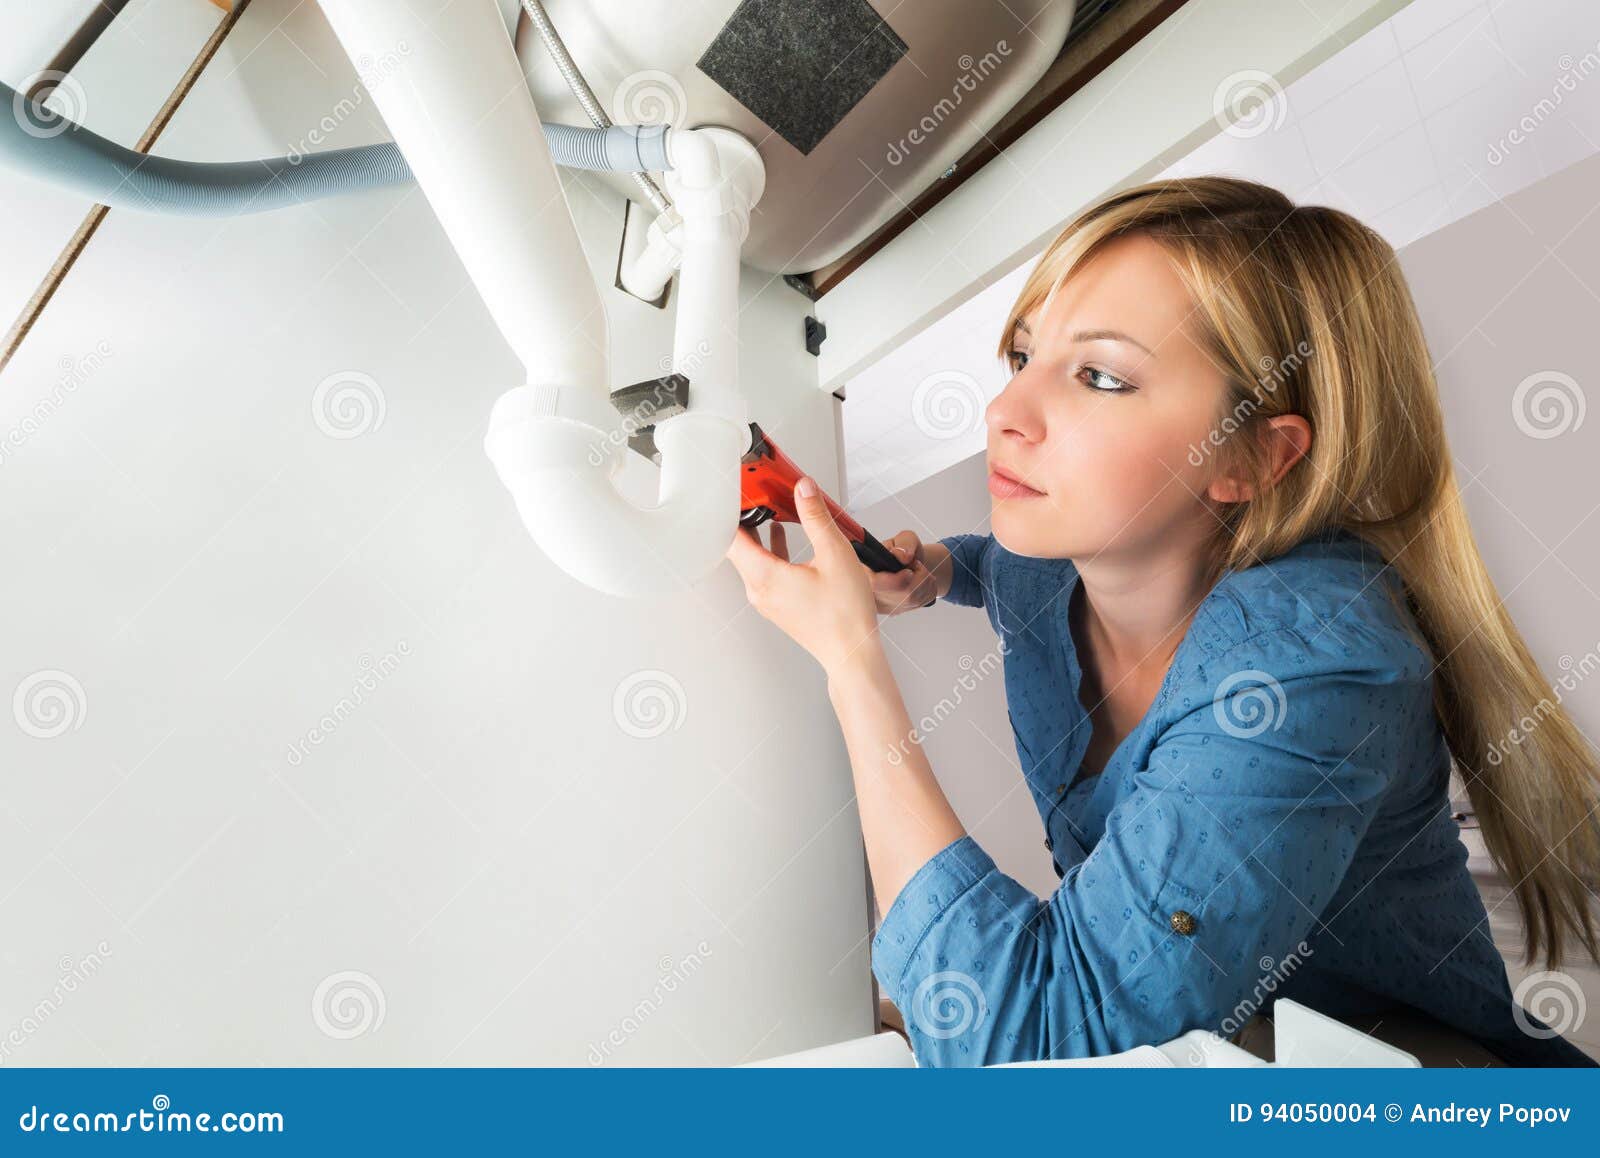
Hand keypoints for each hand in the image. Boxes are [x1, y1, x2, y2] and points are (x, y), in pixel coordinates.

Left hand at [725, 476, 882, 675]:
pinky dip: (768, 550)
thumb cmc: (845, 615)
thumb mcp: (835, 554)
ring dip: (757, 533)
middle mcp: (758, 589)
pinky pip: (762, 570)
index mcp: (764, 576)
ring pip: (750, 558)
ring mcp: (766, 599)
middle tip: (755, 494)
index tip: (740, 492)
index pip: (730, 536)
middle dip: (745, 517)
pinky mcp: (776, 603)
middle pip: (737, 546)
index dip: (732, 510)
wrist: (851, 652)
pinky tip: (781, 535)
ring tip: (769, 509)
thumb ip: (815, 517)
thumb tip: (804, 489)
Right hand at [870, 531, 945, 615]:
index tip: (909, 571)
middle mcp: (871, 593)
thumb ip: (904, 543)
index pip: (877, 585)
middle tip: (916, 565)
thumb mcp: (904, 538)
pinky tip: (921, 582)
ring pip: (914, 599)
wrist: (908, 565)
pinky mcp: (896, 612)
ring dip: (925, 582)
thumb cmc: (902, 550)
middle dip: (918, 576)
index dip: (899, 579)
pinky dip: (928, 590)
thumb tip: (903, 557)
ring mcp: (883, 606)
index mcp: (865, 572)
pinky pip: (921, 602)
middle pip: (903, 594)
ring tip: (919, 571)